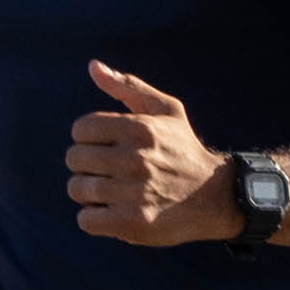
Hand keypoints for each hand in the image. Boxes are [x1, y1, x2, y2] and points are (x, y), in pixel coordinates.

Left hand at [62, 61, 232, 244]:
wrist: (215, 197)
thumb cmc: (182, 149)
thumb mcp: (164, 110)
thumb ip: (127, 87)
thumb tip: (93, 66)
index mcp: (140, 128)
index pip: (81, 129)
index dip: (88, 138)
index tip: (105, 145)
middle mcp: (136, 159)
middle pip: (74, 158)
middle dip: (86, 164)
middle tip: (108, 170)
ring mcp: (134, 193)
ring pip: (77, 189)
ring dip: (89, 192)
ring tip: (111, 192)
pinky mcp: (133, 223)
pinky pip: (85, 220)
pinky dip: (93, 218)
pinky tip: (111, 212)